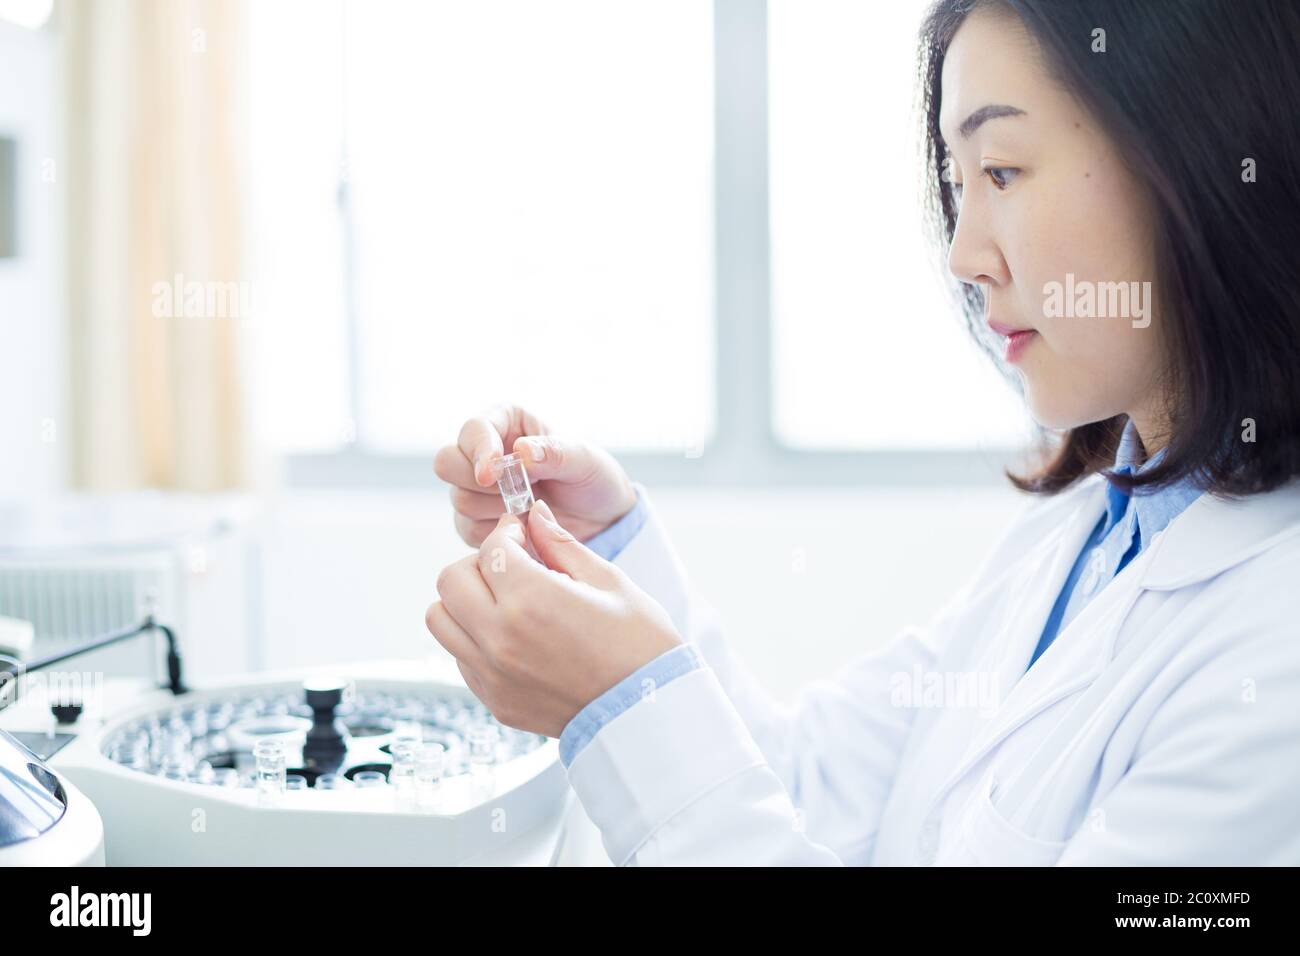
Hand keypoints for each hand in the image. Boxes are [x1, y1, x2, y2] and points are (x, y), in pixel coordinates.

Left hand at [425, 499, 680, 736]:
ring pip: (441, 619)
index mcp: (531, 601)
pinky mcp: (494, 700)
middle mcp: (500, 639)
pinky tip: (515, 636)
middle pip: (451, 580)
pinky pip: (460, 656)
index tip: (524, 534)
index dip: (509, 532)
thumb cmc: (640, 646)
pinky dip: (475, 637)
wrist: (649, 713)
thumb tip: (535, 515)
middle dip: (480, 563)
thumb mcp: (609, 582)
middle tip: (512, 566)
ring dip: (466, 601)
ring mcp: (492, 675)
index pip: (491, 549)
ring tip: (505, 601)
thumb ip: (562, 545)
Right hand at [434, 404, 636, 546]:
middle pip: (448, 463)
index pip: (474, 430)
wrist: (599, 520)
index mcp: (505, 422)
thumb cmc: (591, 478)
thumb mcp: (584, 460)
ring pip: (459, 500)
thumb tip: (522, 450)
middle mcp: (483, 451)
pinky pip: (468, 530)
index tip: (493, 475)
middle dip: (480, 483)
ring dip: (497, 510)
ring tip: (533, 507)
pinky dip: (497, 533)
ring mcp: (474, 487)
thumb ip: (555, 452)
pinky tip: (525, 527)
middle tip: (518, 492)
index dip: (479, 451)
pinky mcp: (475, 520)